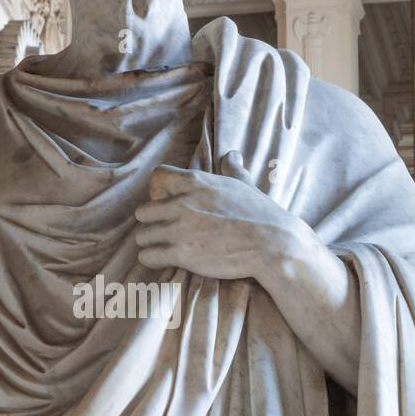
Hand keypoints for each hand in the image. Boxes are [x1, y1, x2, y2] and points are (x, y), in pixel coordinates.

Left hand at [134, 151, 303, 279]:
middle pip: (143, 211)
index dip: (157, 192)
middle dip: (151, 222)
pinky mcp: (181, 253)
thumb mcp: (244, 185)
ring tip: (163, 248)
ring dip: (151, 242)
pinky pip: (148, 256)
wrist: (272, 244)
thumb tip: (232, 155)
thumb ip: (232, 170)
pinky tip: (163, 261)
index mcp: (195, 183)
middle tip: (163, 231)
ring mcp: (179, 229)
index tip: (166, 203)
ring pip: (142, 235)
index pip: (156, 177)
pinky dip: (152, 260)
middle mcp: (182, 203)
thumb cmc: (261, 214)